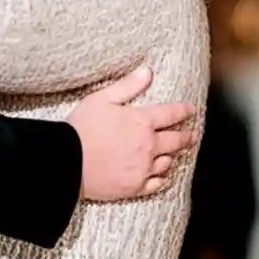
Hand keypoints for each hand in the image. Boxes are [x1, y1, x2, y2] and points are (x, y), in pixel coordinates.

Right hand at [65, 67, 195, 200]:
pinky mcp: (135, 187)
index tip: (191, 110)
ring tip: (173, 154)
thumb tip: (148, 71)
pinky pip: (156, 183)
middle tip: (191, 136)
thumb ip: (128, 86)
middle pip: (175, 140)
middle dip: (185, 136)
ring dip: (172, 156)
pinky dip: (162, 178)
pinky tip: (162, 176)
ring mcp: (143, 168)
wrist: (67, 161)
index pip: (170, 114)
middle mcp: (148, 146)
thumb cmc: (82, 127)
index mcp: (142, 122)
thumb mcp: (102, 98)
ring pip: (167, 162)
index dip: (184, 111)